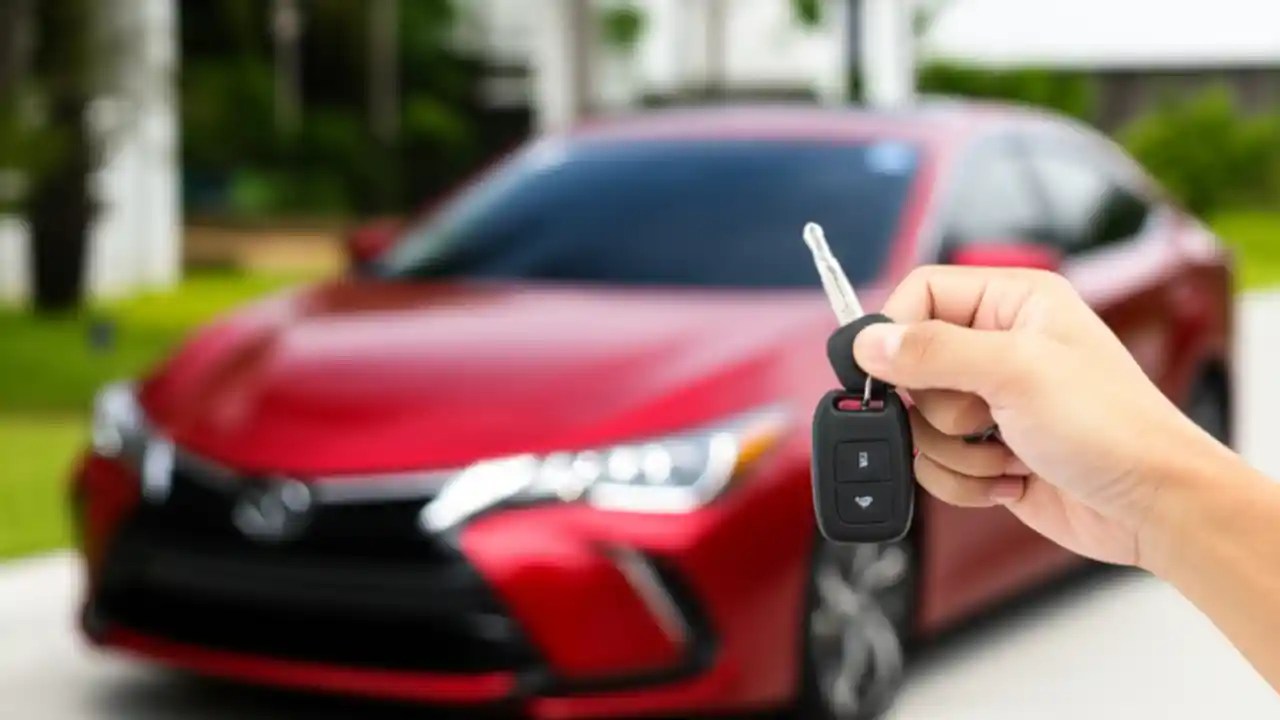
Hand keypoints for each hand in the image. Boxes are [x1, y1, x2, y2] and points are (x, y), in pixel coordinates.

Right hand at [852, 266, 1225, 566]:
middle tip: (980, 416)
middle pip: (911, 367)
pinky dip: (966, 481)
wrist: (1155, 508)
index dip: (896, 331)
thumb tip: (869, 343)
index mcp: (1014, 302)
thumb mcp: (1017, 372)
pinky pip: (936, 465)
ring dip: (955, 452)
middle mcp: (1000, 347)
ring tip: (1008, 453)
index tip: (886, 372)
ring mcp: (993, 403)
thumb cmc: (1113, 427)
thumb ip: (934, 351)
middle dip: (938, 408)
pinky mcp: (989, 452)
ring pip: (919, 423)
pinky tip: (1012, 477)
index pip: (921, 293)